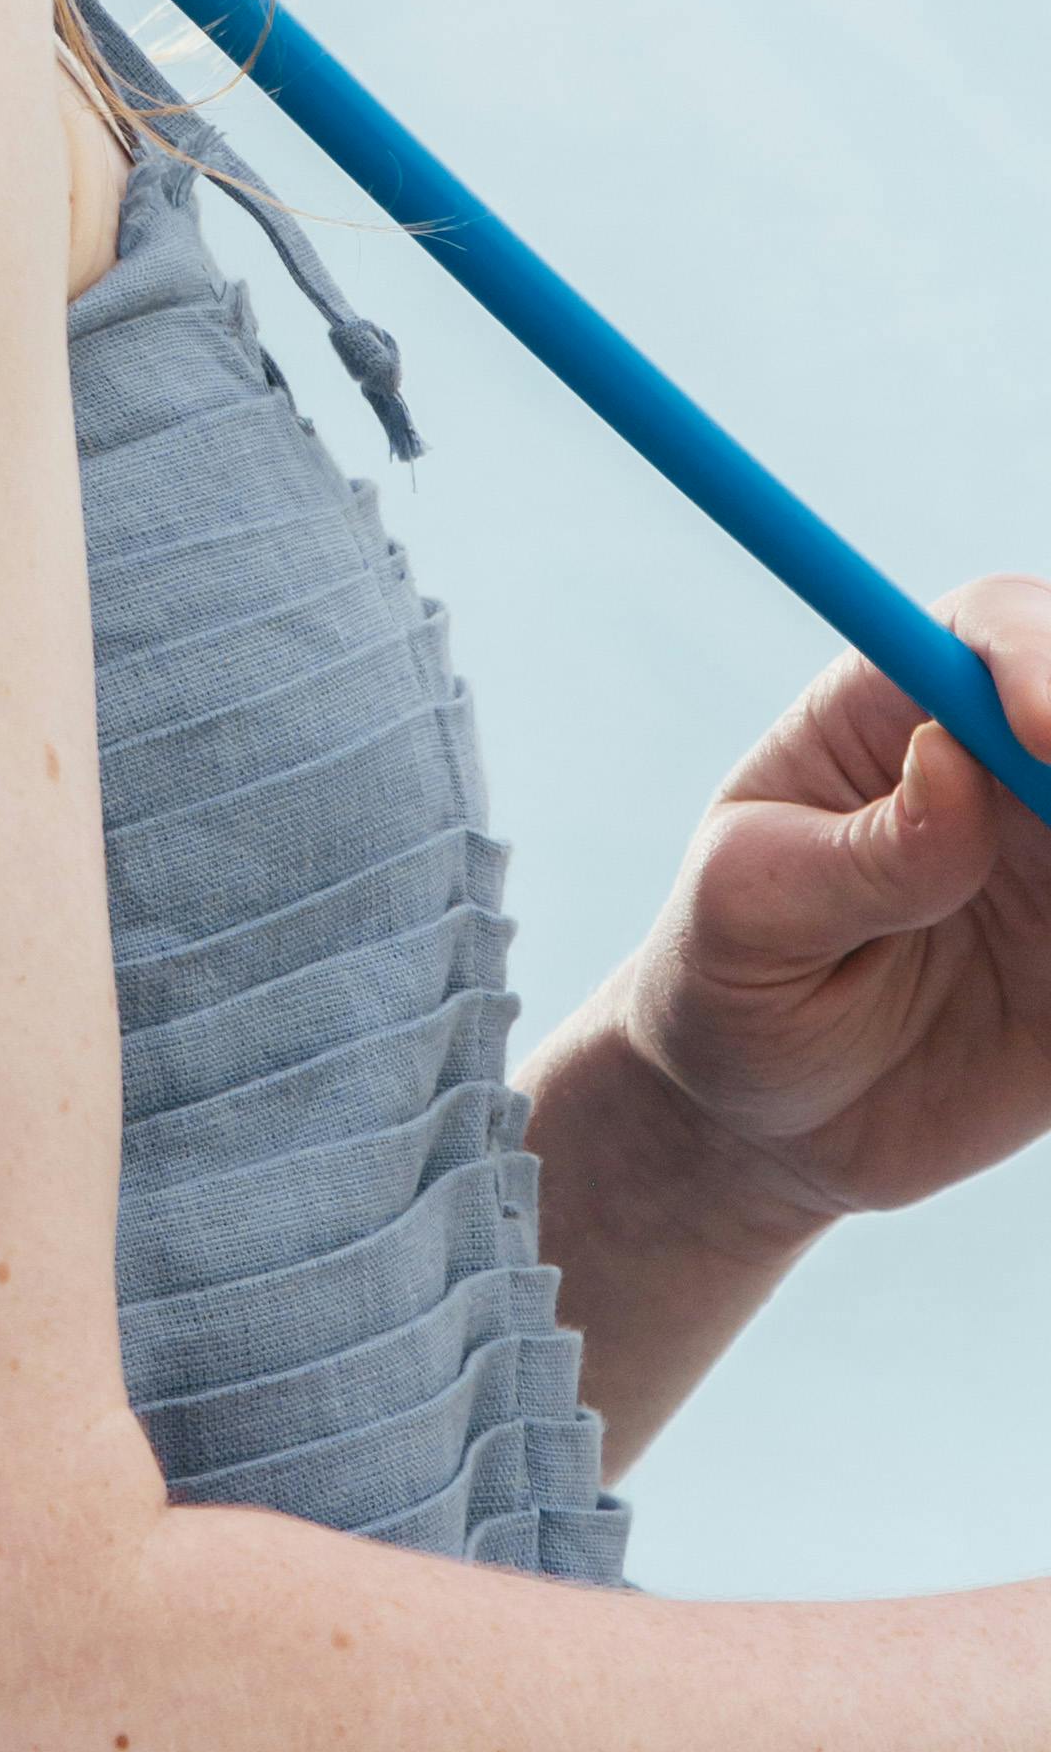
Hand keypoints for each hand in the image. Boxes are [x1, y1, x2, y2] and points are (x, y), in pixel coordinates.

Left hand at [616, 578, 1050, 1236]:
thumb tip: (950, 761)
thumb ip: (860, 852)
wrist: (769, 1123)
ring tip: (1044, 946)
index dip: (1036, 658)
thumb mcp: (755, 915)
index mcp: (892, 713)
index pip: (991, 628)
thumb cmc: (731, 987)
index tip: (1044, 734)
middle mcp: (1000, 770)